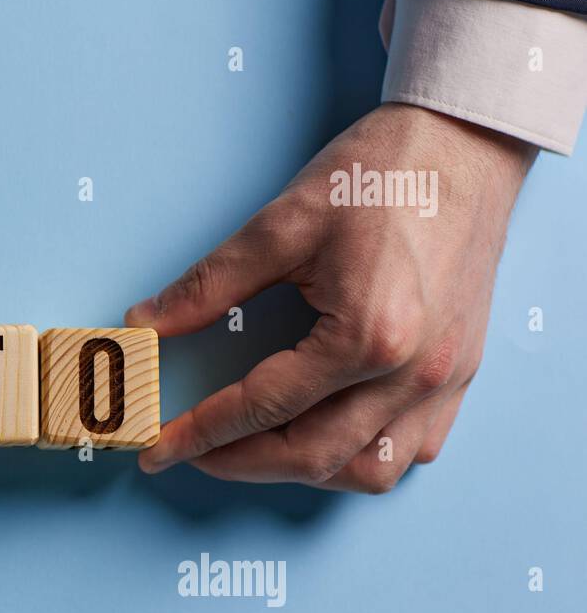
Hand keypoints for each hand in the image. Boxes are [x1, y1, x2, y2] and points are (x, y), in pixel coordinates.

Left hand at [126, 103, 534, 492]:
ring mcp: (447, 378)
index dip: (199, 433)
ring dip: (305, 469)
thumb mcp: (280, 224)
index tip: (157, 447)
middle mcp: (415, 373)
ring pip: (371, 470)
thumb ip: (208, 286)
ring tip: (253, 446)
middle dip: (240, 462)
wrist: (466, 142)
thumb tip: (146, 323)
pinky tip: (325, 430)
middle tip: (191, 450)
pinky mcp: (464, 372)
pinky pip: (413, 446)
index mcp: (368, 337)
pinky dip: (362, 454)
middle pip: (315, 457)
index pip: (262, 408)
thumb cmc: (382, 173)